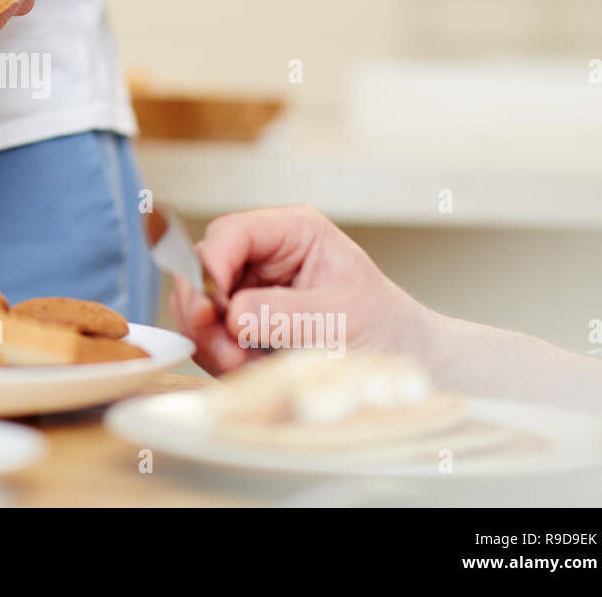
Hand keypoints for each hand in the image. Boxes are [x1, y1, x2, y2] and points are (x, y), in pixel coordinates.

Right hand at [170, 205, 434, 375]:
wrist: (403, 362)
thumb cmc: (384, 328)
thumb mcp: (340, 317)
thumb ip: (284, 313)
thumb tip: (232, 315)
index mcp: (291, 232)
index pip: (229, 234)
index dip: (211, 267)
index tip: (213, 309)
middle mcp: (263, 255)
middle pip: (203, 269)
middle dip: (207, 313)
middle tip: (229, 351)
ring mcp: (249, 288)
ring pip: (199, 306)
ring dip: (212, 340)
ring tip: (247, 364)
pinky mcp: (242, 322)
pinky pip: (209, 335)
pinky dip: (221, 357)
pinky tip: (251, 368)